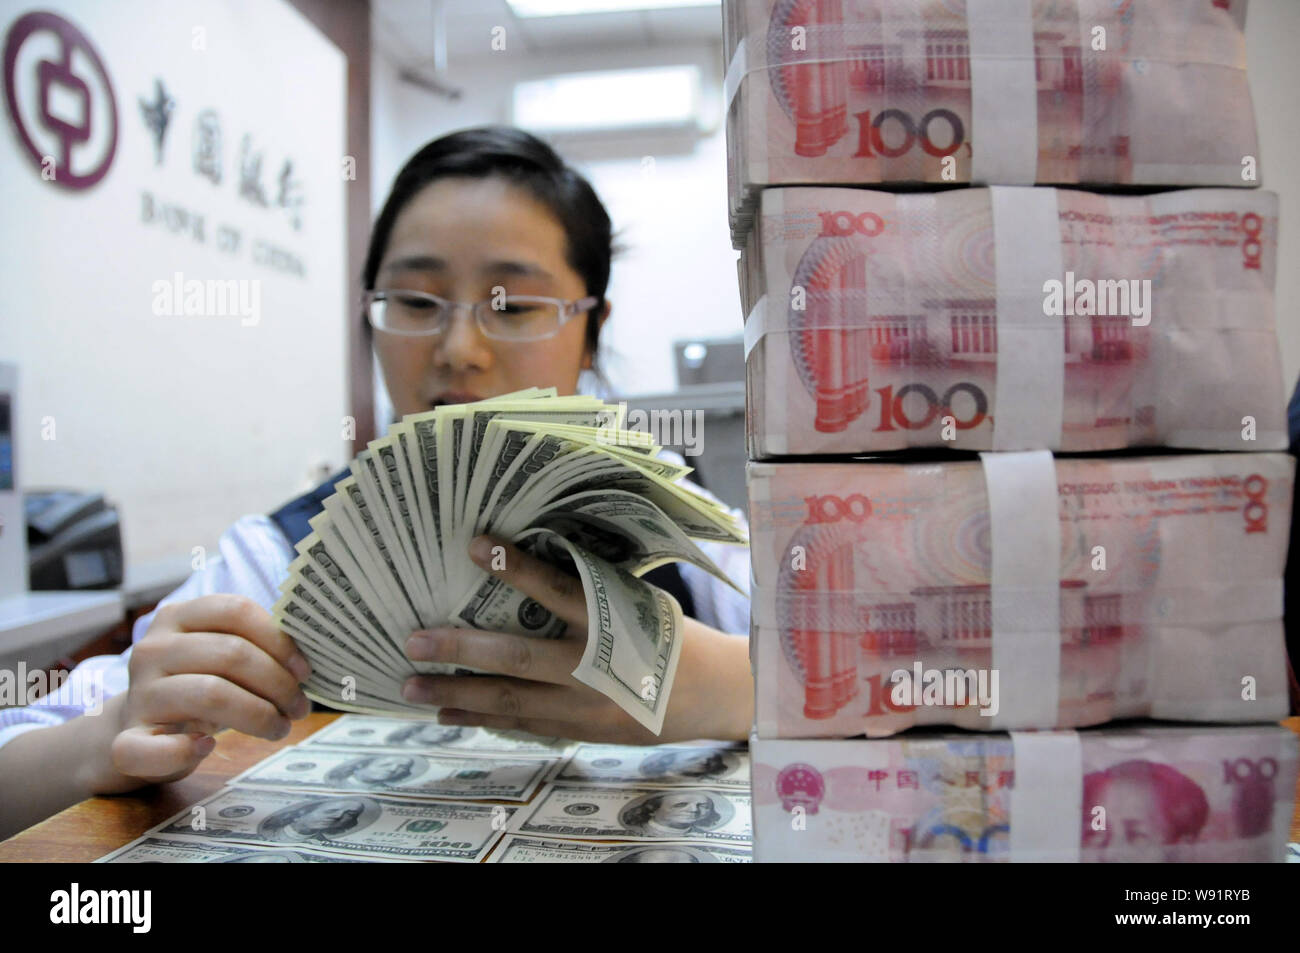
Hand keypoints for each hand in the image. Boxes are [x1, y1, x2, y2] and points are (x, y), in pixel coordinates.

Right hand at [95, 595, 312, 792]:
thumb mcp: (218, 656)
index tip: (304, 671)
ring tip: (278, 728)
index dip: (279, 640)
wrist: (137, 731)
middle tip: (299, 708)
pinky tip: (209, 746)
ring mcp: (138, 694)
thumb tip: (306, 659)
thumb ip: (252, 645)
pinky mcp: (126, 741)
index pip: (235, 611)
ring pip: (210, 694)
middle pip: (231, 654)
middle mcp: (152, 649)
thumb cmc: (196, 685)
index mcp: (177, 617)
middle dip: (278, 683)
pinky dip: (186, 751)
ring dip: (258, 715)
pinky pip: (156, 748)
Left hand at [401, 536, 752, 744]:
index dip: (513, 567)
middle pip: (517, 659)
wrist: (713, 693)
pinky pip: (525, 726)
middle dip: (461, 651)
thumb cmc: (671, 635)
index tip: (472, 545)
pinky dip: (485, 719)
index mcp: (611, 622)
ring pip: (511, 702)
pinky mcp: (583, 731)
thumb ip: (588, 592)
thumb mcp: (637, 601)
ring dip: (458, 695)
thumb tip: (527, 574)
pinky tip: (451, 713)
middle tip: (413, 642)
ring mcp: (586, 707)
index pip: (556, 589)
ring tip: (411, 687)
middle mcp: (595, 667)